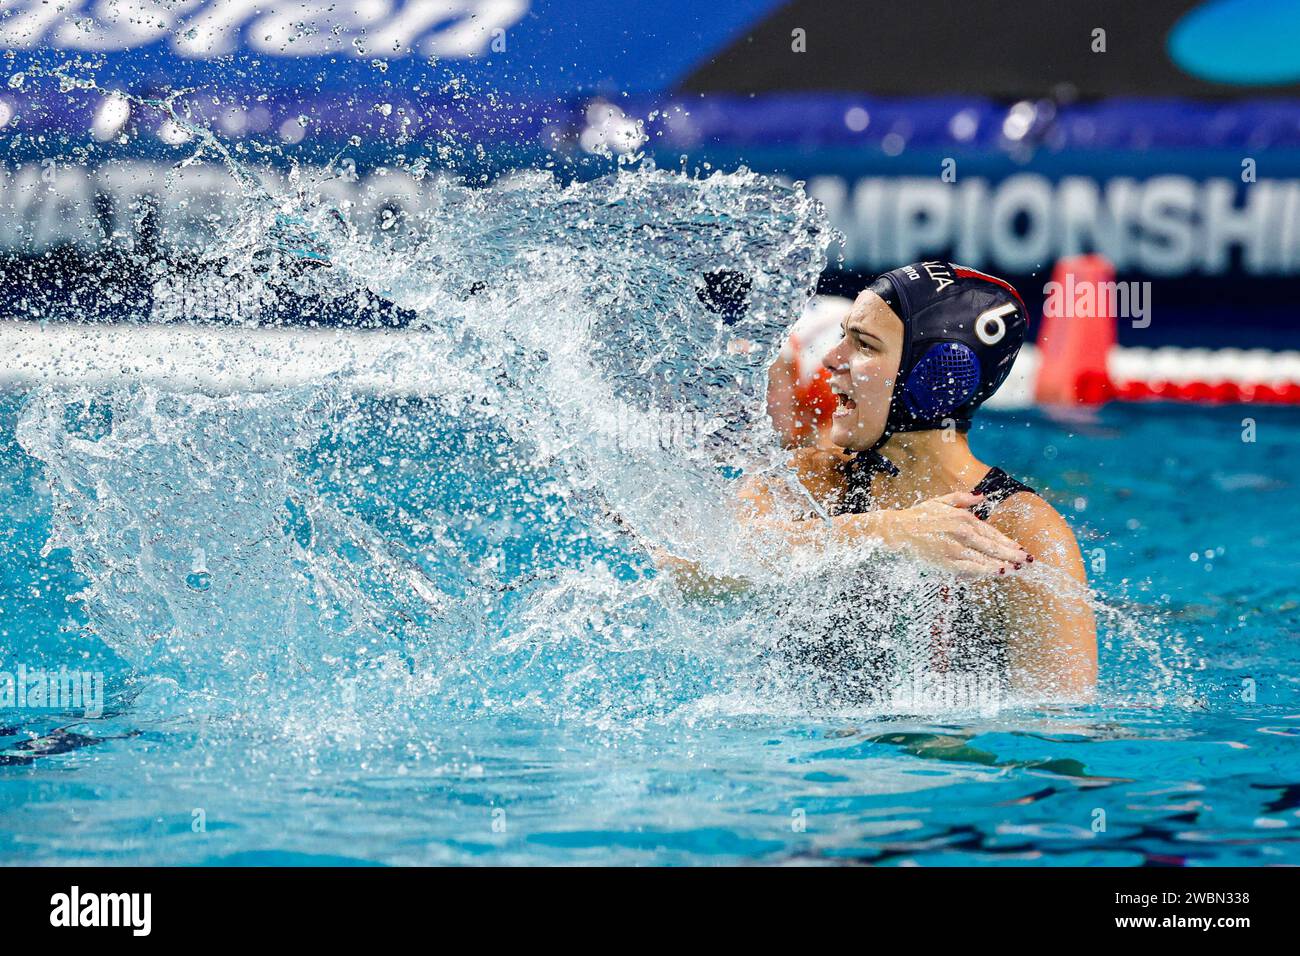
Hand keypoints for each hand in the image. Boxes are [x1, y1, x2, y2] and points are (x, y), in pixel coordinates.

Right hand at [875, 492, 1032, 579]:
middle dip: (1012, 553)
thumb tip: (981, 497)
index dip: (1007, 541)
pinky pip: (970, 568)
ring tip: (1018, 568)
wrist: (896, 530)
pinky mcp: (946, 561)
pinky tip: (998, 572)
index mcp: (963, 517)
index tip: (1019, 548)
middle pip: (993, 545)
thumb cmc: (917, 516)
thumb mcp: (940, 501)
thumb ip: (961, 498)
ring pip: (985, 558)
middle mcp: (962, 531)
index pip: (991, 532)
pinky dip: (986, 571)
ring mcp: (955, 547)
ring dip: (1004, 563)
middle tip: (1028, 560)